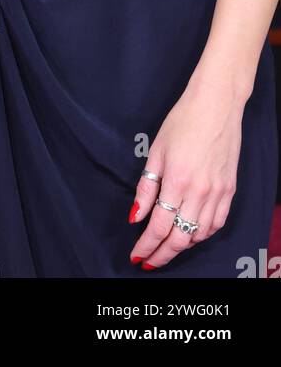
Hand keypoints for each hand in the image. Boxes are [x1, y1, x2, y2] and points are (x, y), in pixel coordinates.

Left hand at [128, 77, 242, 269]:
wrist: (216, 105)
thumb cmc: (183, 121)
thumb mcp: (156, 151)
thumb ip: (147, 187)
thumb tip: (136, 215)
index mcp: (177, 181)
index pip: (159, 226)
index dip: (146, 246)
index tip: (137, 255)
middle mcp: (200, 192)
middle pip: (180, 238)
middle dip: (162, 254)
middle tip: (148, 261)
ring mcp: (218, 193)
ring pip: (199, 235)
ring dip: (181, 246)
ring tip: (166, 247)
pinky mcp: (230, 191)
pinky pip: (217, 224)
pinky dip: (202, 234)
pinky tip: (191, 234)